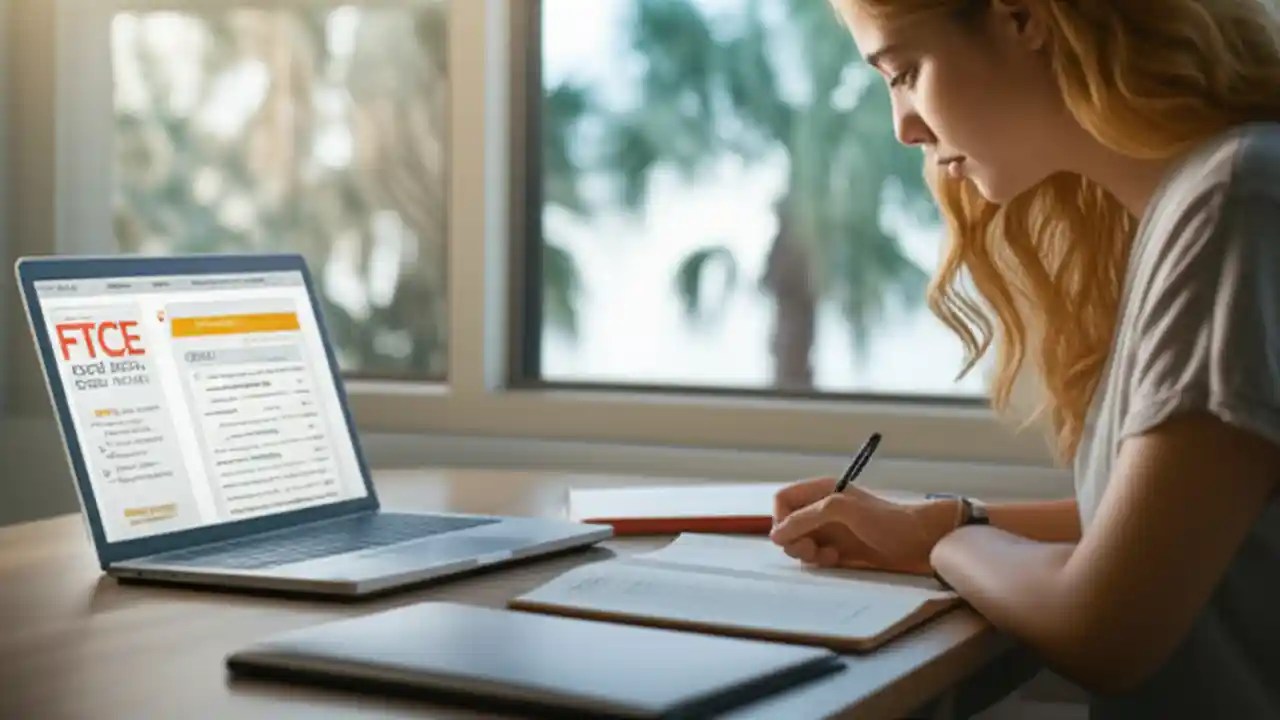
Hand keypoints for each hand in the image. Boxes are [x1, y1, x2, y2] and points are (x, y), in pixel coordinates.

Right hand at [769, 477, 961, 574]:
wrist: (921, 543)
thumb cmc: (888, 521)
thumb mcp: (844, 510)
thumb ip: (807, 518)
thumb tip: (775, 535)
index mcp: (822, 490)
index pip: (783, 500)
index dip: (781, 518)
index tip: (792, 534)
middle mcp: (822, 508)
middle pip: (787, 524)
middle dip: (794, 539)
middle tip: (811, 550)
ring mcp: (829, 530)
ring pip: (798, 543)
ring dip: (807, 553)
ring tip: (829, 556)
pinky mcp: (837, 550)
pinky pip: (813, 557)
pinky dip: (819, 561)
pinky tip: (837, 560)